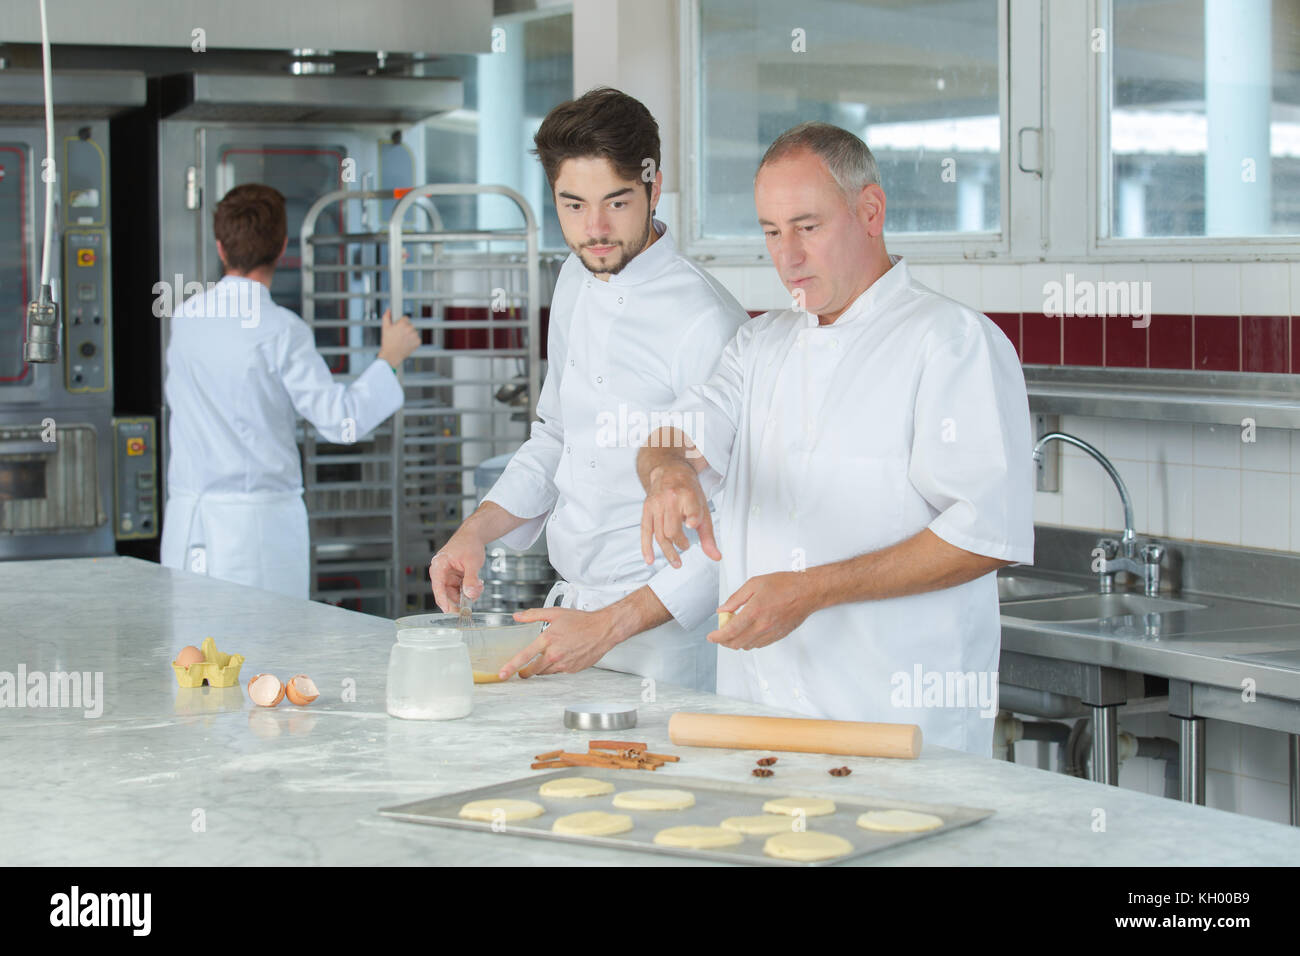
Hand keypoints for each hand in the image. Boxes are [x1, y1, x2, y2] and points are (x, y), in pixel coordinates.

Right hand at [378, 308, 419, 366]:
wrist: (391, 355)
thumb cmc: (387, 342)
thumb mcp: (385, 328)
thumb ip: (387, 317)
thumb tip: (388, 310)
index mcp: (403, 324)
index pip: (405, 318)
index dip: (401, 323)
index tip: (398, 328)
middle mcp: (410, 329)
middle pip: (410, 325)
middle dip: (405, 329)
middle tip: (399, 335)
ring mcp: (414, 335)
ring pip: (414, 332)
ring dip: (410, 335)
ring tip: (402, 340)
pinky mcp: (418, 342)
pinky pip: (417, 339)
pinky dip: (413, 341)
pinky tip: (406, 344)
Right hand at [428, 533, 485, 612]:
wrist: (473, 536)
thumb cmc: (469, 543)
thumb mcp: (472, 562)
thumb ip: (471, 578)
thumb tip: (470, 594)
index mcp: (439, 567)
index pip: (438, 588)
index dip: (444, 602)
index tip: (450, 612)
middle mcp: (441, 573)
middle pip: (447, 595)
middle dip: (461, 598)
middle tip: (474, 597)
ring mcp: (447, 577)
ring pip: (455, 595)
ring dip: (468, 594)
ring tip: (479, 585)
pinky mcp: (454, 579)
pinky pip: (460, 591)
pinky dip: (469, 590)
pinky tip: (477, 584)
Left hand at [498, 606, 618, 678]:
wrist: (603, 629)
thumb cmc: (581, 621)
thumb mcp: (555, 613)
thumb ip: (533, 615)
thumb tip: (517, 616)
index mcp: (547, 639)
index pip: (524, 656)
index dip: (511, 667)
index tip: (502, 674)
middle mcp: (554, 654)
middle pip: (533, 670)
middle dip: (526, 672)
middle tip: (523, 671)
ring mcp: (564, 664)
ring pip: (545, 672)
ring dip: (542, 668)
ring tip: (547, 658)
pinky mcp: (572, 669)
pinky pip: (558, 672)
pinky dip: (556, 667)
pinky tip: (562, 657)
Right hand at [639, 462, 719, 567]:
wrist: (669, 471)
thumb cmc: (688, 490)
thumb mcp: (703, 508)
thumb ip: (708, 534)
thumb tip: (715, 556)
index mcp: (688, 495)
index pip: (690, 508)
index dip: (692, 516)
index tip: (692, 523)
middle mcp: (670, 499)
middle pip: (672, 530)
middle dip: (679, 543)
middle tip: (686, 546)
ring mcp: (656, 504)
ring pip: (659, 534)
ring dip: (668, 551)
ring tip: (676, 561)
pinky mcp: (647, 509)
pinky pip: (645, 531)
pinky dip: (647, 547)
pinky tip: (650, 559)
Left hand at [709, 572, 818, 650]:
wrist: (807, 592)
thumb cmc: (784, 585)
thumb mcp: (754, 583)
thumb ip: (736, 598)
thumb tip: (722, 609)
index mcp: (754, 611)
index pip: (730, 631)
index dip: (717, 637)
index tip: (711, 636)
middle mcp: (762, 626)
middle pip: (736, 643)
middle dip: (724, 642)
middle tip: (719, 635)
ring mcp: (771, 633)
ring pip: (747, 646)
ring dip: (736, 642)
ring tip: (733, 631)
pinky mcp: (778, 636)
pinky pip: (759, 645)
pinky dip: (749, 642)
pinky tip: (748, 633)